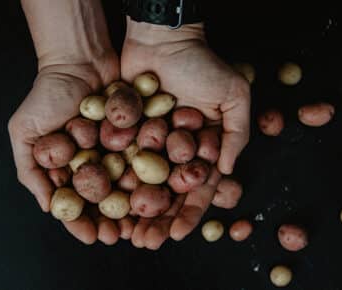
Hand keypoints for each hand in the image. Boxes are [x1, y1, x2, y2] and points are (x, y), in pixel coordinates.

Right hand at [12, 0, 135, 244]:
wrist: (79, 58)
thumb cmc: (47, 93)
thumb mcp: (24, 131)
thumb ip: (29, 170)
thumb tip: (49, 207)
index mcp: (65, 168)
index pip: (73, 203)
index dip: (81, 222)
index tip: (91, 237)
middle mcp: (92, 163)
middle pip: (103, 201)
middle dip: (111, 221)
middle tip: (121, 237)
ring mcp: (116, 150)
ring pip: (127, 186)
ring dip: (135, 207)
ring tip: (143, 224)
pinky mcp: (138, 135)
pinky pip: (146, 161)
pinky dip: (153, 178)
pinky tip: (161, 194)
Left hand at [120, 19, 250, 248]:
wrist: (162, 36)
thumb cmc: (202, 63)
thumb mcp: (233, 95)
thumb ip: (237, 134)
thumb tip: (227, 173)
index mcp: (202, 148)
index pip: (196, 188)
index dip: (189, 213)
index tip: (177, 233)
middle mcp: (174, 152)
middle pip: (165, 195)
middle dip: (157, 220)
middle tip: (146, 241)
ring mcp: (148, 144)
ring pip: (139, 186)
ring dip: (132, 211)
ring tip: (124, 232)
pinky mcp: (123, 134)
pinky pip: (117, 163)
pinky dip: (111, 185)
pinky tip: (103, 203)